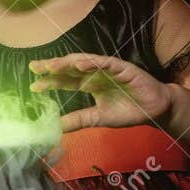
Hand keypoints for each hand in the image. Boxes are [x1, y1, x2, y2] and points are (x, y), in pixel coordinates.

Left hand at [29, 52, 174, 131]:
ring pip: (86, 62)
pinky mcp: (124, 68)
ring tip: (52, 65)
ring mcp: (109, 69)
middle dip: (53, 67)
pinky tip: (81, 64)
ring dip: (69, 62)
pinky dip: (94, 63)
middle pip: (71, 68)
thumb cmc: (129, 110)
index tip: (34, 86)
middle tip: (35, 67)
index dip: (50, 82)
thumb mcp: (99, 118)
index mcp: (90, 84)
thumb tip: (56, 128)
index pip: (66, 81)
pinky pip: (107, 63)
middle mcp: (97, 73)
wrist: (156, 110)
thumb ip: (79, 120)